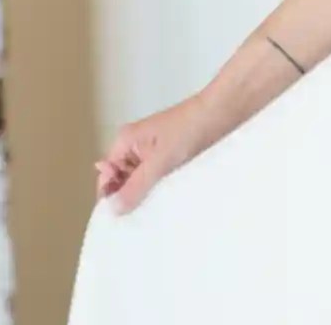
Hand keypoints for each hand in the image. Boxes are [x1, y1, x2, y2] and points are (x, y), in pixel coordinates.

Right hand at [95, 96, 211, 214]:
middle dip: (129, 196)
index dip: (110, 194)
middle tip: (140, 217)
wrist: (223, 112)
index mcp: (126, 141)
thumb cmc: (190, 127)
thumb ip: (136, 185)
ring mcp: (155, 152)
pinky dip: (161, 188)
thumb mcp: (160, 160)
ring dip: (147, 194)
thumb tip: (113, 208)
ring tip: (155, 210)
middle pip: (122, 179)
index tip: (121, 216)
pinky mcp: (172, 156)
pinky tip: (169, 200)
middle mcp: (136, 146)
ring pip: (142, 180)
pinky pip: (159, 177)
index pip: (107, 175)